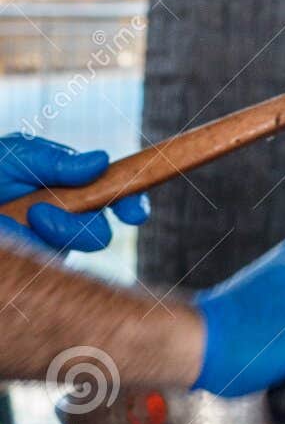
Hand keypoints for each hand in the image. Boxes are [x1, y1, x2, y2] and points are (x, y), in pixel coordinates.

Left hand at [0, 133, 149, 252]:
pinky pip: (44, 268)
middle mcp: (66, 219)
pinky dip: (29, 249)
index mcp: (73, 188)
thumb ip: (57, 162)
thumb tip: (101, 161)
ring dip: (48, 237)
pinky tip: (13, 236)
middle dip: (77, 226)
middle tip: (40, 211)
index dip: (130, 203)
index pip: (114, 196)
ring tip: (20, 219)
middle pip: (99, 236)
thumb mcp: (19, 155)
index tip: (133, 214)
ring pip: (71, 253)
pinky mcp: (35, 265)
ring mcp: (49, 247)